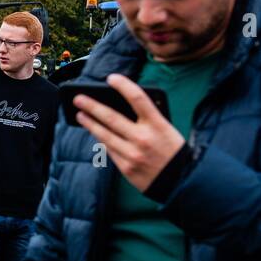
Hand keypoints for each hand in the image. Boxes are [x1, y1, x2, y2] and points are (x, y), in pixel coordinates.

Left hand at [74, 74, 185, 193]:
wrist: (181, 181)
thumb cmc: (172, 150)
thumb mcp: (167, 130)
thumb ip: (148, 118)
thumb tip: (122, 106)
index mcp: (158, 125)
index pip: (138, 98)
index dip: (124, 86)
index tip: (111, 78)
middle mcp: (143, 138)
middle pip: (112, 117)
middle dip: (92, 106)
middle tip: (78, 98)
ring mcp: (133, 154)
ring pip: (104, 135)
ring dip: (89, 123)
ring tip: (79, 115)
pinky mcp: (126, 167)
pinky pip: (108, 149)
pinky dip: (101, 139)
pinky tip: (94, 132)